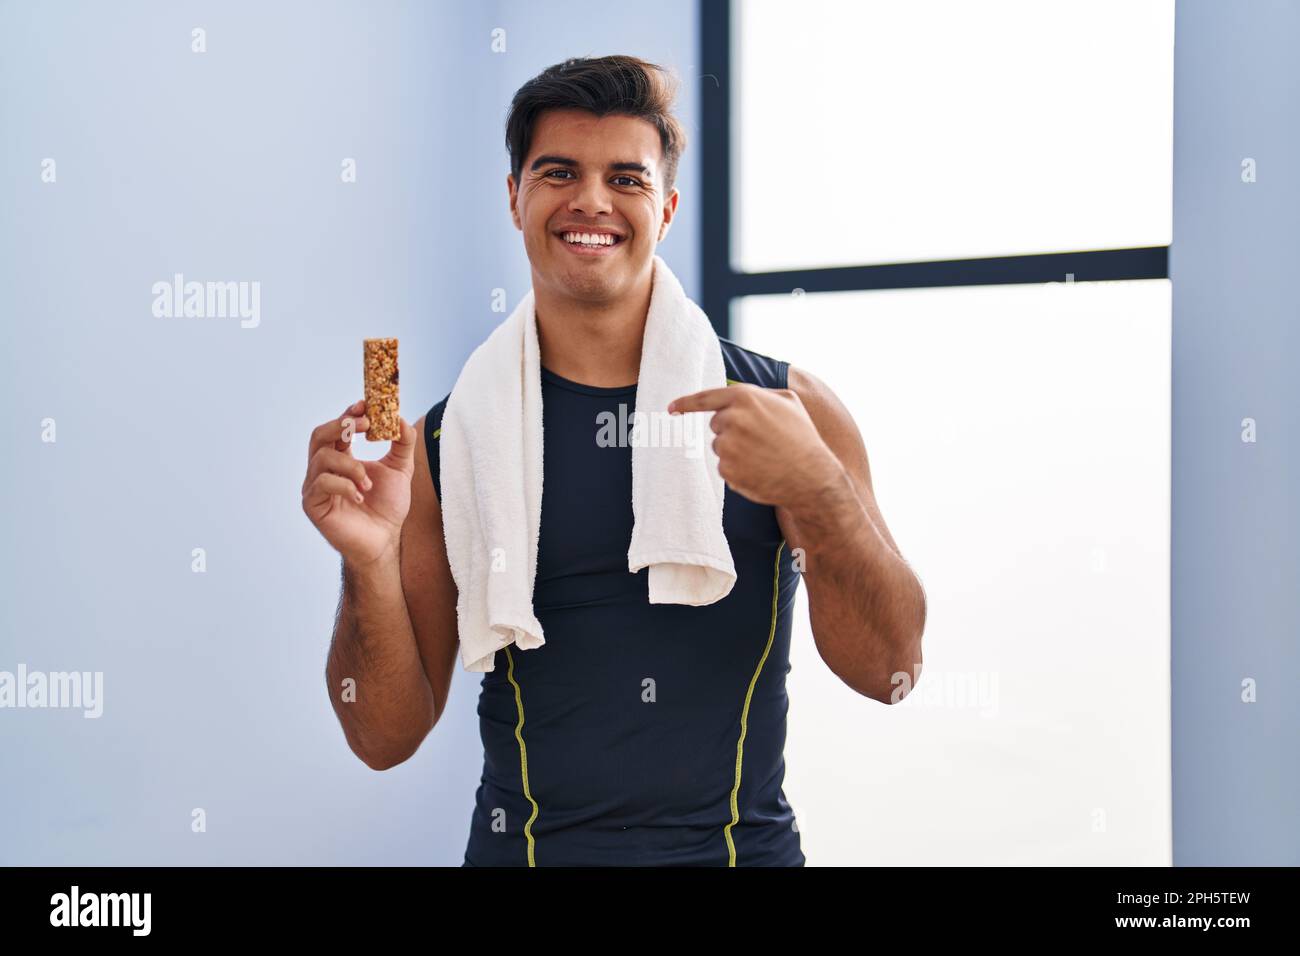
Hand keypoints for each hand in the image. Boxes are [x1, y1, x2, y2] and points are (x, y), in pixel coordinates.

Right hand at [301, 398, 416, 566]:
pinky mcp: (313, 504)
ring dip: (351, 465)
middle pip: (319, 435)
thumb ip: (403, 443)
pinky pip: (322, 483)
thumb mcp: (401, 469)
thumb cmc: (387, 506)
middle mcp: (323, 469)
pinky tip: (360, 496)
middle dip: (341, 425)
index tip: (366, 405)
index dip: (349, 414)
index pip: (338, 428)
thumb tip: (401, 417)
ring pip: (322, 458)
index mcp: (341, 457)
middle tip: (365, 425)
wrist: (384, 541)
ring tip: (369, 483)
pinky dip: (345, 485)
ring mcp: (315, 486)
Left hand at [668, 384, 841, 506]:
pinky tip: (759, 470)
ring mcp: (727, 445)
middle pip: (716, 424)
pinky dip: (738, 470)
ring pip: (720, 446)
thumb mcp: (789, 402)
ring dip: (736, 451)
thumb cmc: (803, 437)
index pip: (706, 398)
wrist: (811, 477)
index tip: (671, 408)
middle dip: (733, 430)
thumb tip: (738, 392)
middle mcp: (732, 419)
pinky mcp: (726, 469)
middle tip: (761, 440)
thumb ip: (761, 393)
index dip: (685, 403)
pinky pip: (724, 466)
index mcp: (745, 397)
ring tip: (763, 456)